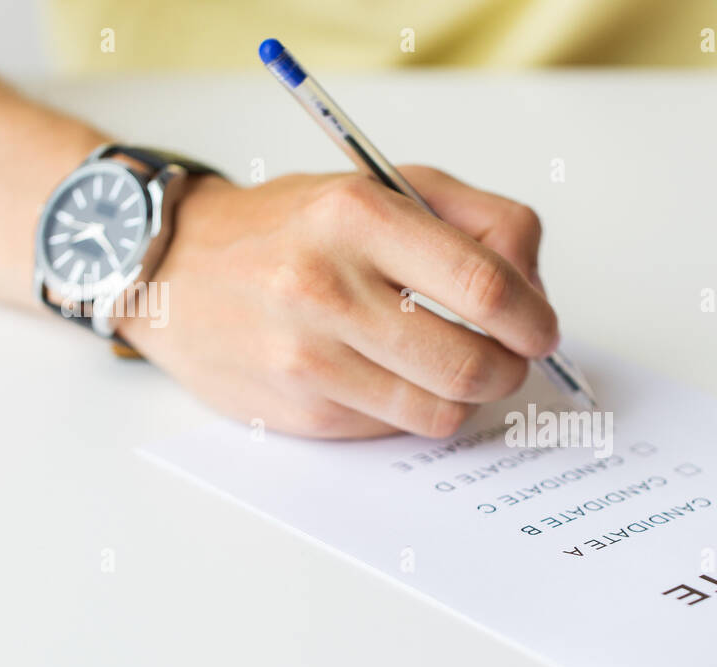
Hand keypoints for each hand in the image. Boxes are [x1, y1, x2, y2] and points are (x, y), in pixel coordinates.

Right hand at [118, 166, 557, 437]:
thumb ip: (477, 221)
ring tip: (453, 366)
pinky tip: (391, 377)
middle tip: (508, 357)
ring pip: (441, 410)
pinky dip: (415, 409)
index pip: (482, 285)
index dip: (532, 318)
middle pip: (471, 363)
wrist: (176, 271)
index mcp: (356, 216)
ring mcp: (307, 358)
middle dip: (510, 368)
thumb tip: (534, 293)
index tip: (540, 329)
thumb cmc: (293, 228)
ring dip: (467, 396)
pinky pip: (397, 429)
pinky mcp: (300, 413)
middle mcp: (325, 287)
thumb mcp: (386, 187)